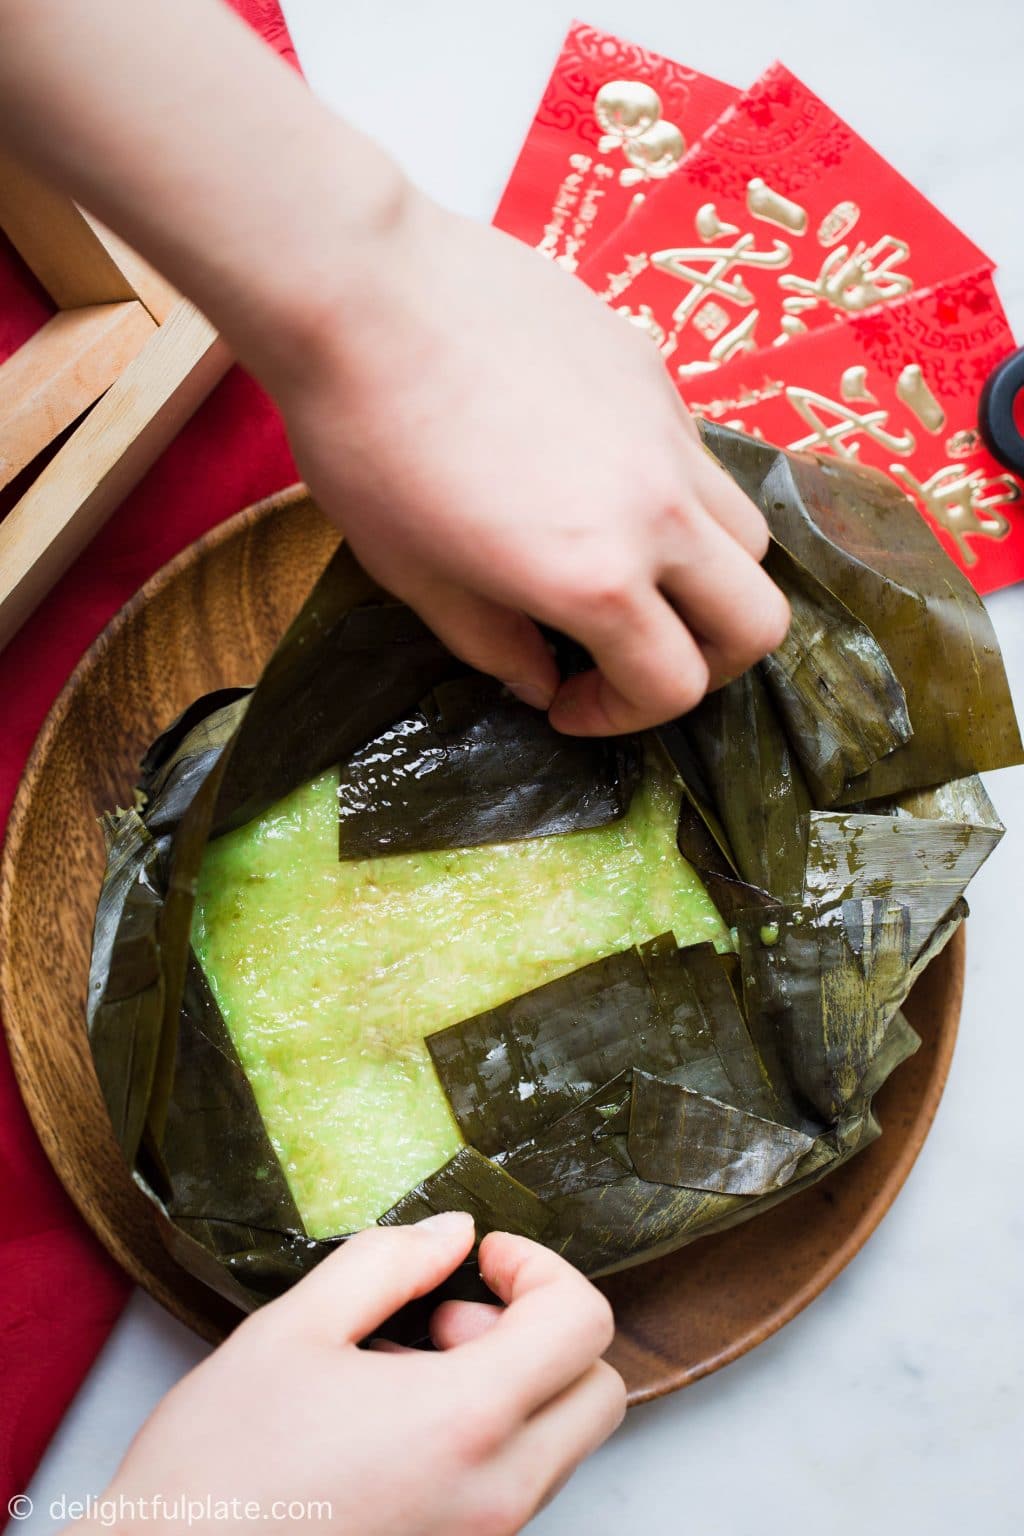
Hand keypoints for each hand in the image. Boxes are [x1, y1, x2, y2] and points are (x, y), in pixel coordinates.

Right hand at [89, 1214, 624, 1535]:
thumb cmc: (217, 1467)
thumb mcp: (293, 1329)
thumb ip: (388, 1264)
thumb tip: (451, 1233)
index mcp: (464, 1423)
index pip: (583, 1324)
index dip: (540, 1267)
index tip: (485, 1257)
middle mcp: (494, 1494)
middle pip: (597, 1392)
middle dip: (544, 1332)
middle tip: (454, 1315)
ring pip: (559, 1444)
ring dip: (512, 1385)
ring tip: (406, 1369)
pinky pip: (514, 1487)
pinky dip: (486, 1438)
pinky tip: (396, 1424)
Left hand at [270, 190, 789, 734]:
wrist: (361, 291)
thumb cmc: (365, 442)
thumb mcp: (415, 574)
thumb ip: (493, 643)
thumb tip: (541, 681)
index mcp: (594, 578)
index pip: (674, 683)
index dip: (627, 716)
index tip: (571, 703)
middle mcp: (657, 511)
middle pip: (758, 621)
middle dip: (710, 663)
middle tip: (638, 657)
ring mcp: (667, 434)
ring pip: (748, 536)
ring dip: (706, 579)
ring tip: (632, 572)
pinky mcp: (656, 371)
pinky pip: (701, 460)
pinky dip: (675, 499)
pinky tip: (596, 482)